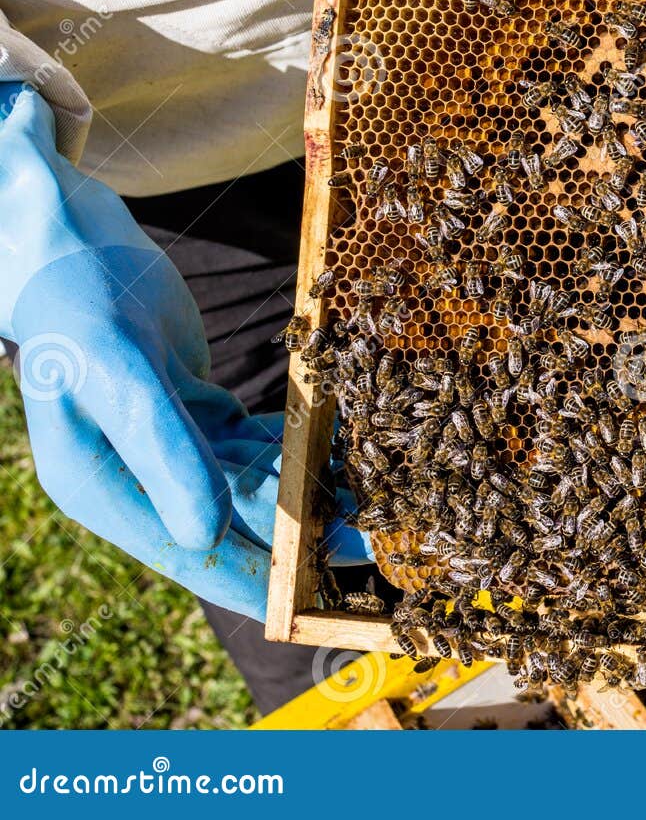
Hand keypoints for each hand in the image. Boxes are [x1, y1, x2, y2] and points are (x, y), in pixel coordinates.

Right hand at [0, 84, 367, 617]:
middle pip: (235, 523)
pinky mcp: (195, 411)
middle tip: (380, 536)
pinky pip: (260, 439)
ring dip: (313, 487)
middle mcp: (138, 479)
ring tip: (381, 494)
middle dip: (306, 533)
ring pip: (256, 480)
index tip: (320, 603)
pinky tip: (349, 442)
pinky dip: (301, 440)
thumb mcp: (119, 372)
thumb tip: (204, 537)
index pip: (193, 556)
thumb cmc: (79, 300)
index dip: (258, 584)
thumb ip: (161, 450)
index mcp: (102, 488)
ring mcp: (169, 446)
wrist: (66, 240)